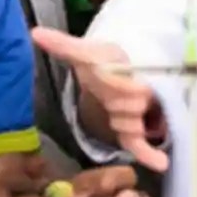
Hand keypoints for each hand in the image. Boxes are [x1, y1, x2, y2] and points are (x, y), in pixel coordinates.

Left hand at [33, 28, 168, 171]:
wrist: (114, 68)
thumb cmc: (100, 61)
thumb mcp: (84, 52)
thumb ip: (62, 45)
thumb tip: (35, 33)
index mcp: (126, 71)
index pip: (130, 85)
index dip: (120, 85)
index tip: (109, 78)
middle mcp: (137, 91)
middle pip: (132, 109)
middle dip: (120, 106)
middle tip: (111, 97)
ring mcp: (135, 112)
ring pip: (132, 126)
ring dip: (124, 125)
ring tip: (115, 113)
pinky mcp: (132, 129)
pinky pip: (141, 142)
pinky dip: (149, 153)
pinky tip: (161, 164)